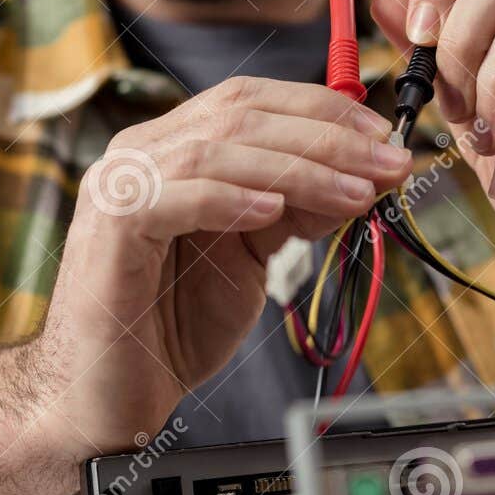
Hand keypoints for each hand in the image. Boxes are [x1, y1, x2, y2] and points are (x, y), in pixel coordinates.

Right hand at [31, 76, 410, 455]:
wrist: (106, 394)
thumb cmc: (172, 325)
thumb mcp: (252, 258)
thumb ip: (296, 213)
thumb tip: (364, 180)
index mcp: (175, 149)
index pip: (252, 101)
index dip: (323, 110)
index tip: (384, 139)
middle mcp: (143, 154)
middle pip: (241, 116)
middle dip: (327, 137)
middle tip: (388, 164)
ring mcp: (120, 185)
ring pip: (218, 150)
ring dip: (299, 169)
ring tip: (355, 194)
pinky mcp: (110, 229)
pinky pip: (175, 196)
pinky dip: (230, 198)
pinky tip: (274, 212)